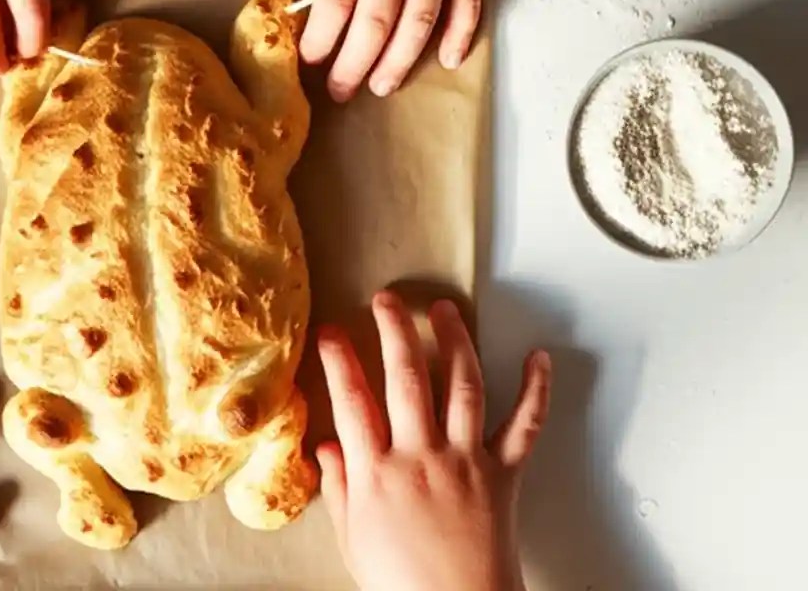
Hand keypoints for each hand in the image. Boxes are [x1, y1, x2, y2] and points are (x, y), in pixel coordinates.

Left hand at [303, 0, 488, 101]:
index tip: (311, 61)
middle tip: (341, 90)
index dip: (321, 42)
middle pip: (375, 25)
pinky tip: (446, 61)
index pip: (335, 5)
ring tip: (381, 86)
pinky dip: (459, 35)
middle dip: (354, 66)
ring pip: (420, 23)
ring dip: (399, 63)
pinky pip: (467, 1)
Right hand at [316, 291, 550, 590]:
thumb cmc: (403, 584)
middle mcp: (421, 457)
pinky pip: (525, 425)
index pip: (352, 401)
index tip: (330, 332)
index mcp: (377, 474)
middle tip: (387, 300)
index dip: (338, 360)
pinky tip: (536, 358)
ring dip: (454, 340)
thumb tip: (326, 449)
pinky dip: (536, 390)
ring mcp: (466, 461)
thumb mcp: (353, 539)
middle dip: (395, 330)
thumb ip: (339, 489)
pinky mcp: (504, 474)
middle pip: (407, 378)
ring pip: (463, 386)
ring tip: (444, 309)